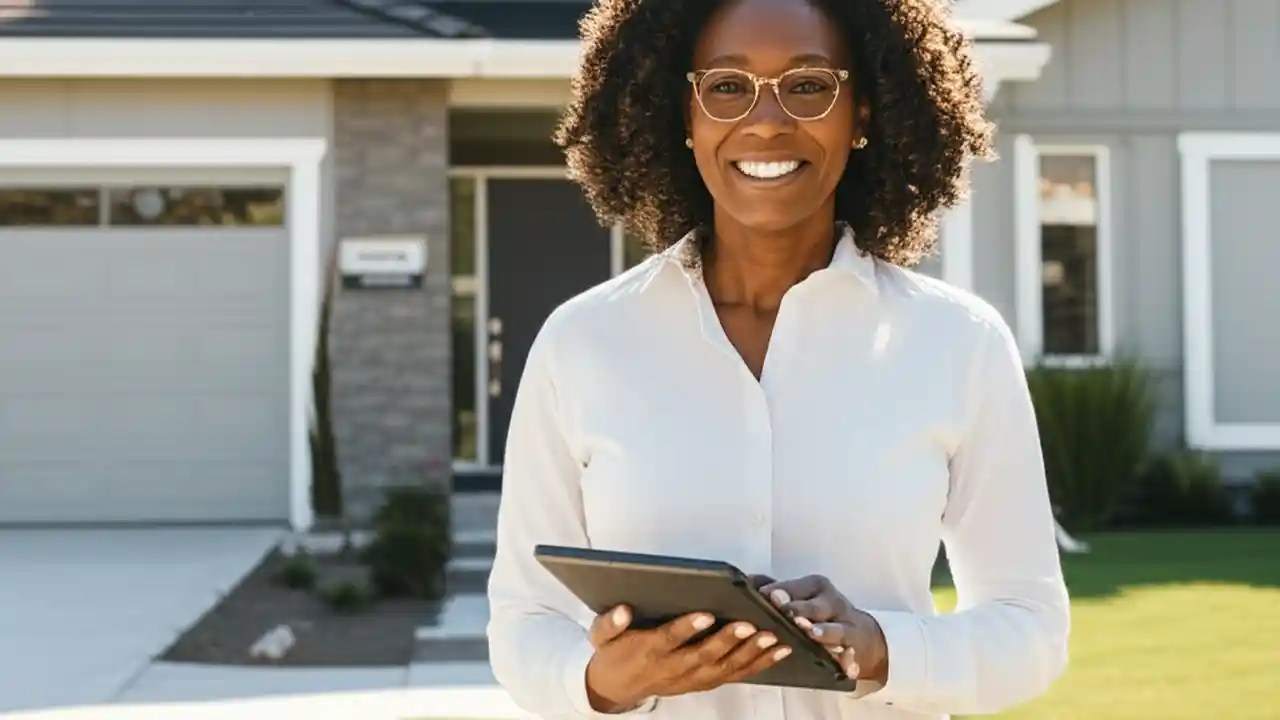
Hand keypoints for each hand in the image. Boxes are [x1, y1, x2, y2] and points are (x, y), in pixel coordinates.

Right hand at [583, 605, 793, 712]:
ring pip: (725, 669)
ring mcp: (691, 678)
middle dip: (728, 641)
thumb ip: (609, 622)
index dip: (687, 629)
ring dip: (750, 654)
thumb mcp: (601, 636)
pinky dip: (759, 664)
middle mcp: (673, 668)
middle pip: (704, 656)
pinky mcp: (705, 681)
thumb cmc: (614, 653)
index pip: (669, 640)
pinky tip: (779, 650)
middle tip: (748, 624)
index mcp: (649, 651)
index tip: (705, 614)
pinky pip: (735, 675)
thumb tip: (622, 610)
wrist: (617, 686)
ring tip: (773, 637)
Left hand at [756, 574, 888, 683]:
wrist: (860, 634)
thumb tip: (747, 580)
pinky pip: (852, 655)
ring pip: (836, 629)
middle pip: (817, 606)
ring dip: (825, 632)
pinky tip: (846, 666)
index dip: (781, 591)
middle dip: (802, 609)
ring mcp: (846, 625)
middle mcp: (832, 602)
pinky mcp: (855, 648)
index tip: (765, 595)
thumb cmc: (818, 612)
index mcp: (815, 586)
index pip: (796, 587)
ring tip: (813, 634)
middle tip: (788, 613)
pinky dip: (849, 661)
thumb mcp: (800, 596)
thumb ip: (774, 588)